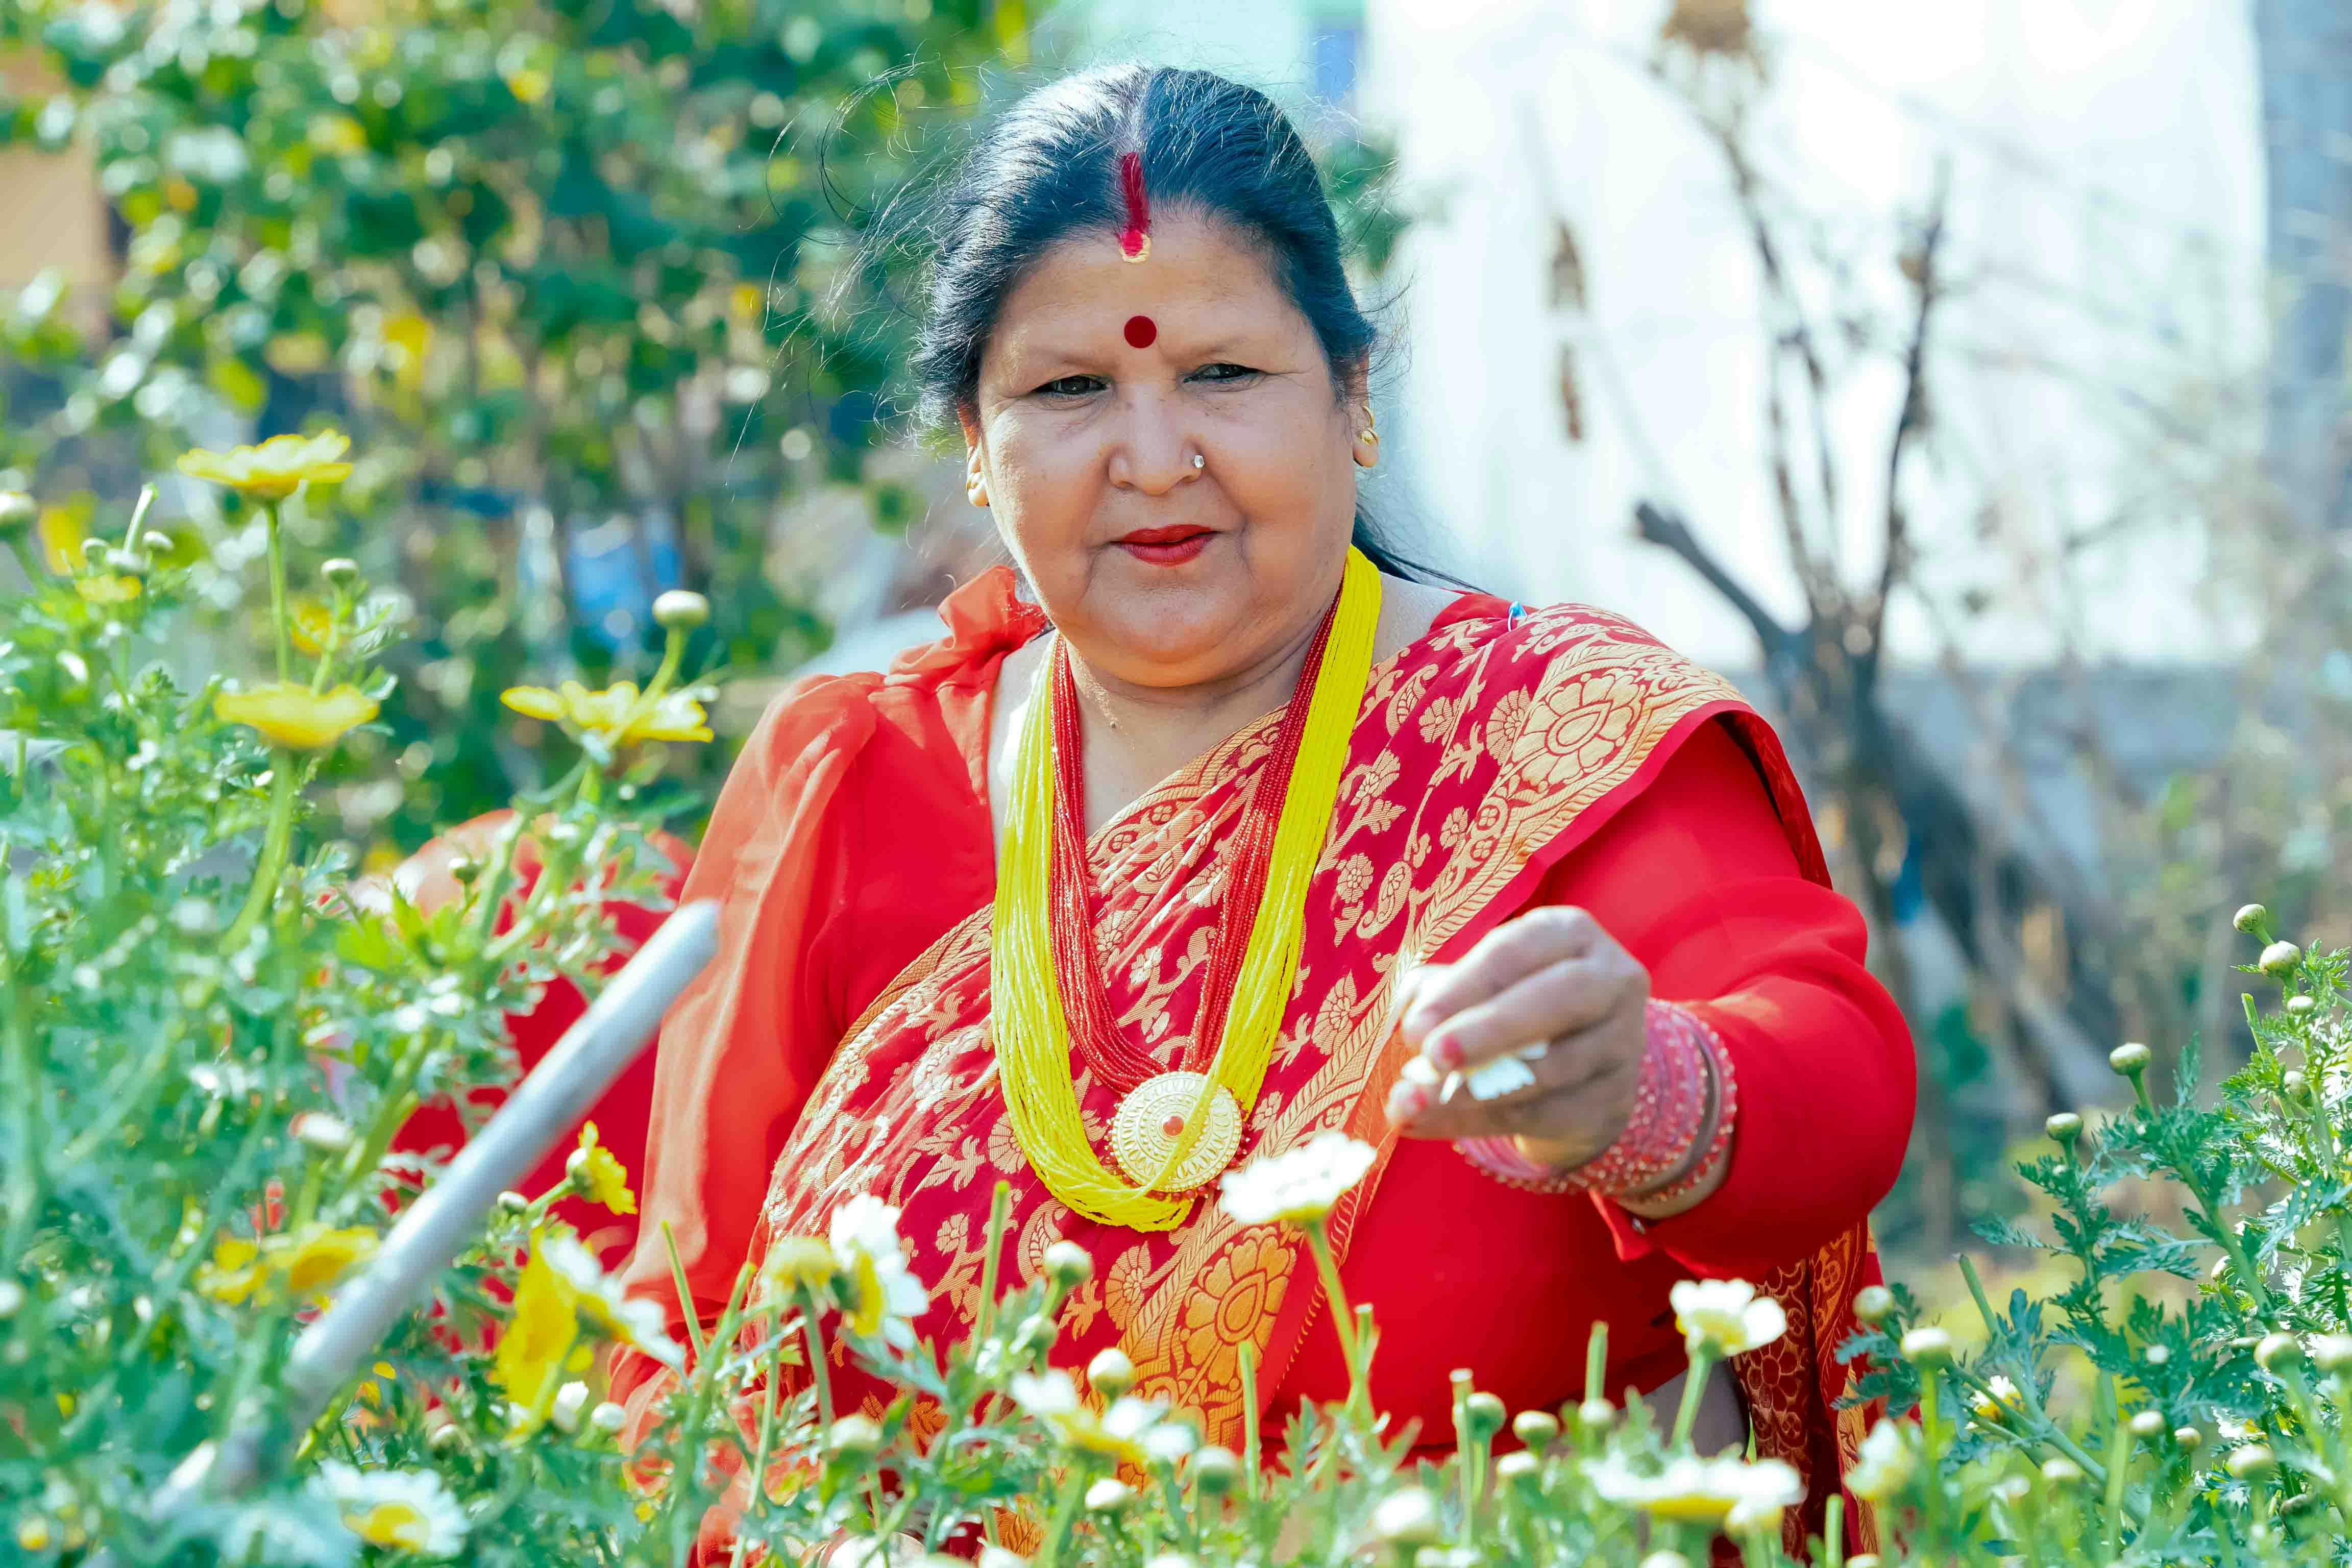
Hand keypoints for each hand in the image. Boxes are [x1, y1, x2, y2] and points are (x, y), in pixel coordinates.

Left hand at [1381, 906, 1649, 1171]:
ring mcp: (1622, 1043)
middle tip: (1431, 1056)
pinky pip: (1542, 1116)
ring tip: (1409, 1104)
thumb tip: (1415, 1020)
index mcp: (1569, 934)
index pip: (1516, 952)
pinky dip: (1476, 1122)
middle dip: (1489, 1031)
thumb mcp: (1482, 982)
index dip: (1464, 987)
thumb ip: (1443, 991)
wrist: (1581, 1071)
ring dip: (1472, 1092)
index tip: (1415, 1026)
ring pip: (1550, 1070)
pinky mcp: (1613, 1100)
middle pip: (1558, 1000)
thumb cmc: (1513, 1006)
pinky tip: (1425, 1124)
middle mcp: (1610, 980)